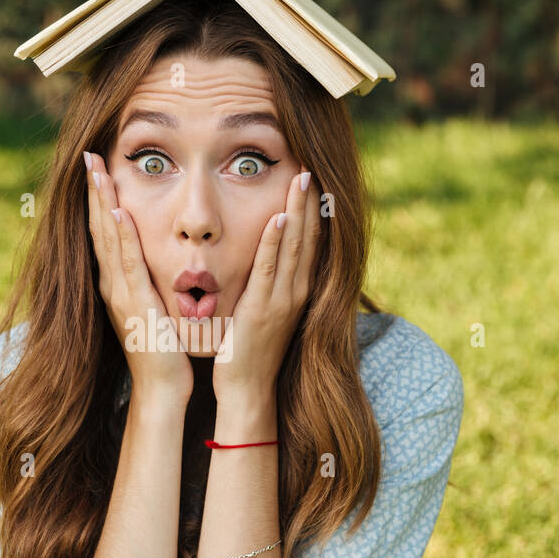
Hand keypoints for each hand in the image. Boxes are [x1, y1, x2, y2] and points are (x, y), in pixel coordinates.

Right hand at [84, 151, 192, 405]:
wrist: (162, 389)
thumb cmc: (163, 352)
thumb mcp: (154, 309)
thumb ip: (151, 285)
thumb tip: (157, 264)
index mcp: (117, 284)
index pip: (106, 233)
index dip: (100, 200)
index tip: (98, 169)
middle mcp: (112, 285)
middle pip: (99, 229)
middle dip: (95, 192)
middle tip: (88, 157)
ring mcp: (119, 294)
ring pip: (108, 239)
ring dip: (102, 204)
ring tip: (96, 171)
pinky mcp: (135, 304)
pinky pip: (126, 265)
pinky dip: (120, 239)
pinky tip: (117, 215)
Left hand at [211, 167, 320, 403]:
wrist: (246, 388)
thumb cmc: (249, 351)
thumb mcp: (264, 311)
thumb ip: (267, 286)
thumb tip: (264, 263)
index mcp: (297, 291)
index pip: (308, 244)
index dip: (311, 213)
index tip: (312, 184)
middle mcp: (296, 292)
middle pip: (307, 239)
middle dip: (309, 204)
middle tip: (311, 170)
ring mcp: (283, 300)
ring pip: (293, 247)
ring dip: (297, 212)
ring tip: (302, 181)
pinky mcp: (263, 308)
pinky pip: (269, 269)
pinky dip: (275, 243)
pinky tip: (278, 219)